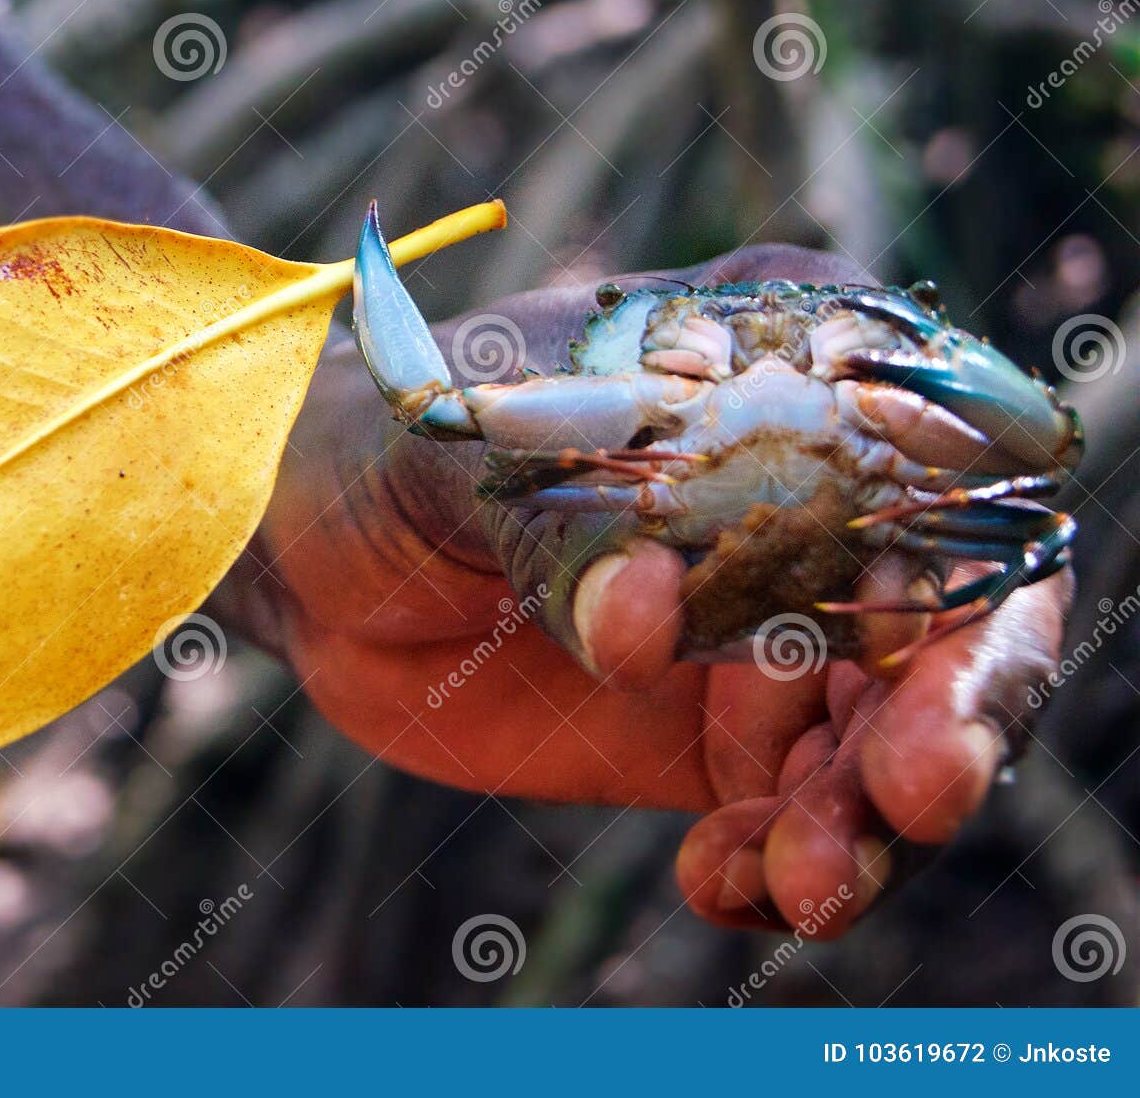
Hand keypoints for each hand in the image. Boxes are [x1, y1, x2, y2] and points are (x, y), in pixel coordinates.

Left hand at [221, 244, 1069, 934]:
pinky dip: (778, 862)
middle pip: (941, 615)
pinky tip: (724, 885)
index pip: (932, 465)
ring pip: (877, 736)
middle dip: (947, 713)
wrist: (302, 537)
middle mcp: (804, 505)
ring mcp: (768, 625)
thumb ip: (559, 522)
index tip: (903, 650)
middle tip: (907, 800)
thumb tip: (650, 622)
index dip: (955, 563)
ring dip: (864, 818)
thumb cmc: (382, 438)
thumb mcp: (457, 445)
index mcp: (781, 373)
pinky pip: (787, 812)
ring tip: (801, 882)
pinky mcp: (713, 728)